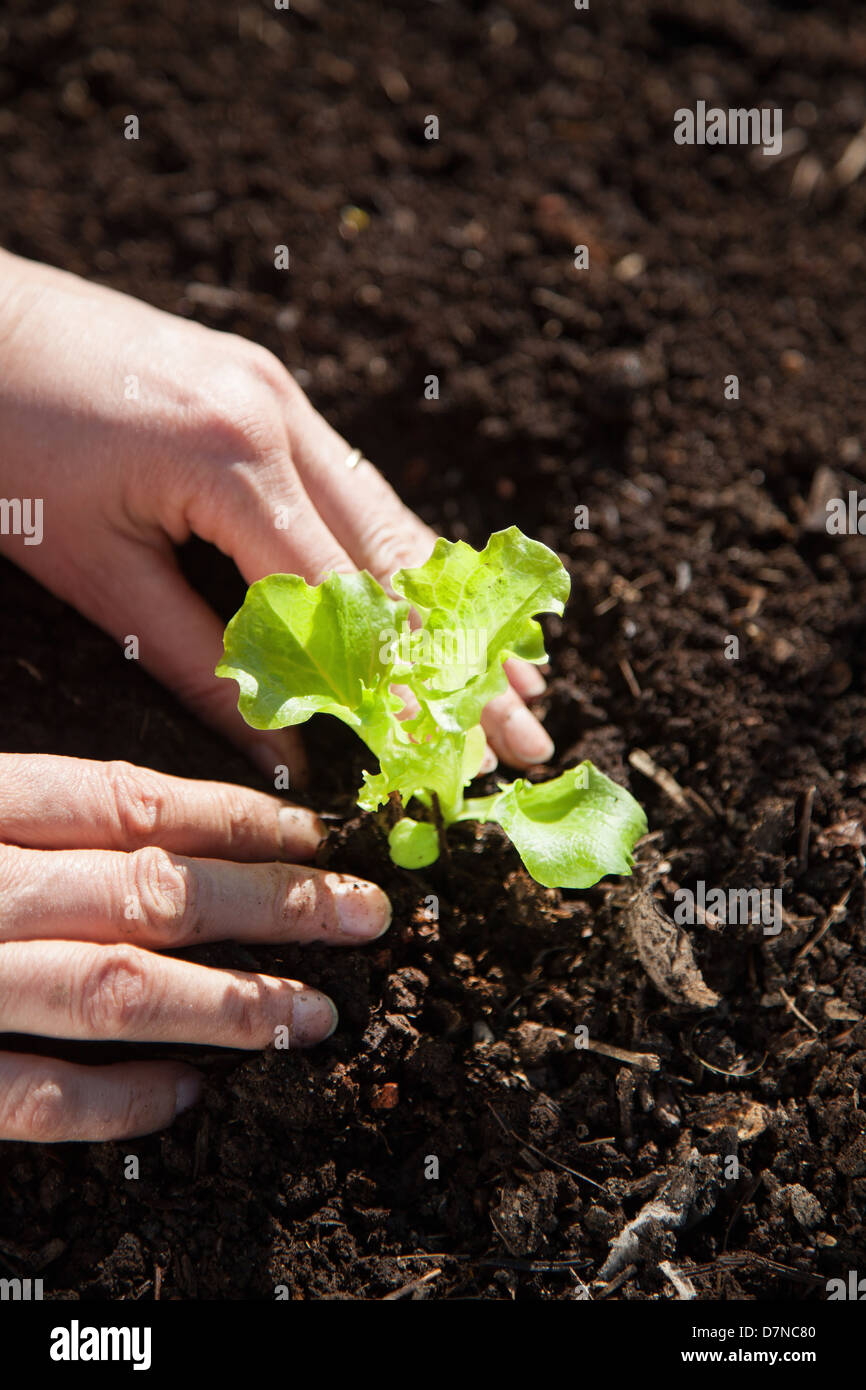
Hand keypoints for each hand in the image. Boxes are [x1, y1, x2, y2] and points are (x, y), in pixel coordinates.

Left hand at [0, 251, 553, 777]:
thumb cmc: (2, 446)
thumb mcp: (94, 572)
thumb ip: (200, 663)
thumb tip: (286, 756)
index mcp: (234, 460)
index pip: (344, 604)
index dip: (400, 692)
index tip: (450, 763)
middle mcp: (282, 416)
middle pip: (399, 563)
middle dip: (465, 661)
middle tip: (529, 734)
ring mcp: (283, 395)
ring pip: (392, 517)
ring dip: (455, 607)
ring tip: (524, 673)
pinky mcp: (271, 391)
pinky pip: (355, 485)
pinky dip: (402, 550)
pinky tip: (443, 597)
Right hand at [0, 754, 391, 1141]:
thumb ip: (36, 809)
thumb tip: (160, 828)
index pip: (127, 805)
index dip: (234, 822)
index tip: (312, 839)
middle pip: (148, 893)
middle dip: (270, 905)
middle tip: (361, 915)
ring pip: (113, 991)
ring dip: (228, 1004)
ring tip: (315, 1013)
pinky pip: (39, 1096)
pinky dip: (119, 1099)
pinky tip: (190, 1091)